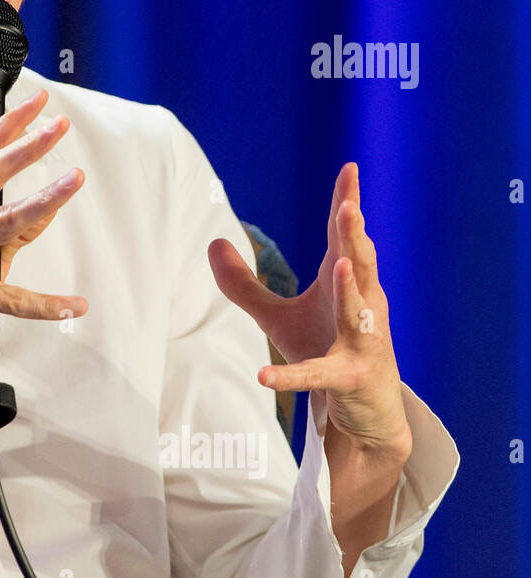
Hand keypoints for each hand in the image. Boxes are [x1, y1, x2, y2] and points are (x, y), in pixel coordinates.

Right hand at [0, 88, 87, 403]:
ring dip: (44, 200)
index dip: (5, 127)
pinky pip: (12, 296)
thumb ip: (4, 230)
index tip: (36, 105)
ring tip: (74, 180)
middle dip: (26, 147)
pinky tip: (74, 304)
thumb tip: (48, 206)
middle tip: (58, 126)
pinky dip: (46, 304)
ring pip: (2, 222)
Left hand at [206, 162, 412, 465]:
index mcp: (343, 283)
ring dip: (351, 290)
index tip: (350, 169)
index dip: (347, 203)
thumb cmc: (326, 348)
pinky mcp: (350, 378)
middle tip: (349, 209)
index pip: (343, 238)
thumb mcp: (278, 317)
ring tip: (343, 265)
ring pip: (357, 312)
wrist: (365, 409)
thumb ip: (244, 284)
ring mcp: (361, 342)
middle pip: (359, 264)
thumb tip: (212, 242)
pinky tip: (263, 378)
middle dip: (355, 237)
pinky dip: (293, 376)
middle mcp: (362, 306)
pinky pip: (319, 375)